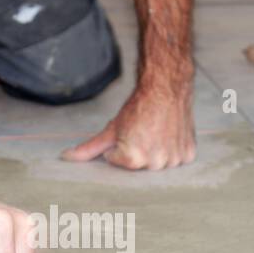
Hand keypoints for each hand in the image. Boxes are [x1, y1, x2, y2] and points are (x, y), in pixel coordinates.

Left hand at [61, 82, 195, 169]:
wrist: (166, 87)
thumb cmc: (137, 108)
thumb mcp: (111, 129)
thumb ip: (88, 148)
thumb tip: (65, 158)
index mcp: (133, 159)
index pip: (117, 161)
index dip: (119, 145)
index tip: (129, 131)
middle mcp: (155, 164)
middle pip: (137, 165)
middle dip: (136, 150)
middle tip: (143, 130)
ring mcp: (174, 160)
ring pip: (157, 162)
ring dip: (155, 150)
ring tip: (157, 131)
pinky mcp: (188, 154)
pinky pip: (176, 159)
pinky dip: (172, 148)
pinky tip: (169, 133)